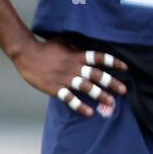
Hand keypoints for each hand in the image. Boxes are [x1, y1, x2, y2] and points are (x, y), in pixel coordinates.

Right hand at [12, 39, 128, 117]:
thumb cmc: (45, 47)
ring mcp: (64, 78)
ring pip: (86, 88)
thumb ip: (76, 46)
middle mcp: (73, 67)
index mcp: (76, 55)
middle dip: (112, 83)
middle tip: (123, 90)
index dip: (112, 62)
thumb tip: (86, 46)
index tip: (125, 68)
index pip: (98, 58)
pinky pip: (69, 98)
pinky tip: (89, 112)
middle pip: (97, 75)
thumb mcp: (63, 41)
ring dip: (100, 95)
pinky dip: (79, 106)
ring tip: (111, 103)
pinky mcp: (55, 88)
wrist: (27, 54)